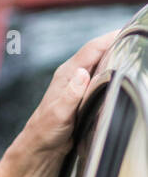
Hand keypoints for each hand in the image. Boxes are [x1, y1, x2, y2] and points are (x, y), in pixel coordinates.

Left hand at [21, 27, 121, 158]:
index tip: (126, 31)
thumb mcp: (59, 114)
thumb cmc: (47, 130)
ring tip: (131, 48)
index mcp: (67, 74)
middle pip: (96, 51)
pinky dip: (110, 67)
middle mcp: (72, 74)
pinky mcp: (81, 92)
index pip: (91, 50)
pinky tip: (120, 69)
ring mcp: (76, 82)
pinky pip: (99, 73)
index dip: (109, 39)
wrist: (41, 144)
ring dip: (113, 52)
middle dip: (114, 41)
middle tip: (135, 36)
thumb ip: (71, 94)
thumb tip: (82, 74)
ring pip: (98, 61)